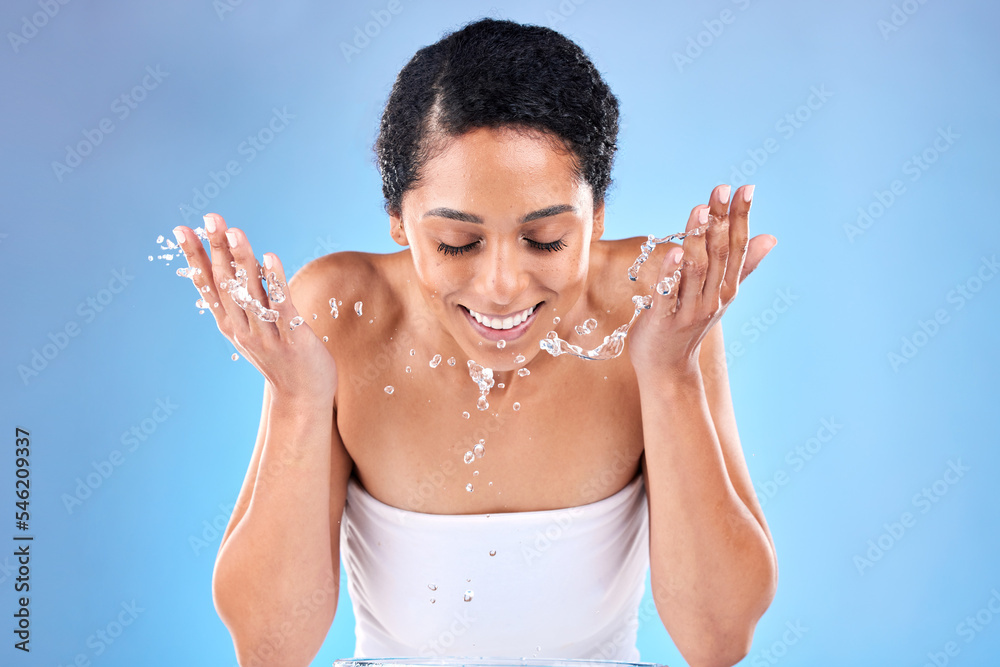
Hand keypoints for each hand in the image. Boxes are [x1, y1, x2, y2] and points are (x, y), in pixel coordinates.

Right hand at [173, 213, 337, 402]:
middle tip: (210, 218)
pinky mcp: (293, 338)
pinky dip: (275, 281)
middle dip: (216, 249)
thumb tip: (233, 264)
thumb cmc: (281, 358)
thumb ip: (244, 301)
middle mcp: (242, 328)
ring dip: (242, 260)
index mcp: (230, 324)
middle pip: (226, 283)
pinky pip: (282, 306)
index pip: (208, 285)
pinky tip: (270, 257)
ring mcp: (266, 334)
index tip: (182, 230)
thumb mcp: (253, 329)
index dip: (195, 258)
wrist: (302, 398)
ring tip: (234, 231)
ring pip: (250, 292)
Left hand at [627, 184, 775, 377]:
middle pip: (720, 254)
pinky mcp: (663, 321)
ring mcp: (689, 311)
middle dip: (721, 220)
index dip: (741, 217)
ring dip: (698, 239)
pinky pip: (667, 295)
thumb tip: (771, 236)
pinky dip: (671, 273)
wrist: (668, 369)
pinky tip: (675, 251)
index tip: (745, 188)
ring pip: (697, 271)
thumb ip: (744, 266)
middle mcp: (713, 299)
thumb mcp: (721, 295)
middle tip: (721, 188)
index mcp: (727, 288)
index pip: (739, 248)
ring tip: (700, 210)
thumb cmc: (689, 326)